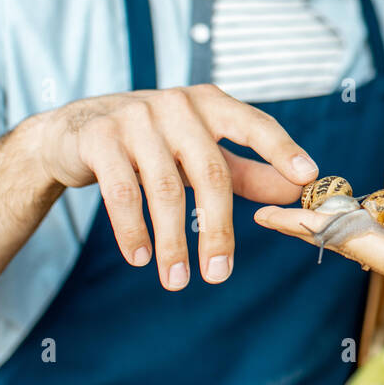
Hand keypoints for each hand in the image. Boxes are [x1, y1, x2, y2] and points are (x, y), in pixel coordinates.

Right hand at [29, 84, 318, 289]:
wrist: (74, 131)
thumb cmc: (154, 142)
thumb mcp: (201, 152)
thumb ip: (248, 170)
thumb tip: (297, 190)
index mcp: (210, 104)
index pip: (254, 124)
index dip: (282, 149)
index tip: (308, 177)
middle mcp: (177, 105)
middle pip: (209, 172)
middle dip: (217, 228)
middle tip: (219, 275)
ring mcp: (136, 118)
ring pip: (165, 188)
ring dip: (172, 242)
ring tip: (177, 280)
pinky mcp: (99, 138)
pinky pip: (121, 192)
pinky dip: (133, 230)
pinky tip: (141, 257)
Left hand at [253, 204, 383, 327]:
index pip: (355, 246)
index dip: (313, 230)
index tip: (271, 216)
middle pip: (353, 235)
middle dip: (311, 220)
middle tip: (266, 202)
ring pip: (373, 226)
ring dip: (336, 213)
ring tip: (302, 198)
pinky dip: (373, 208)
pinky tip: (361, 202)